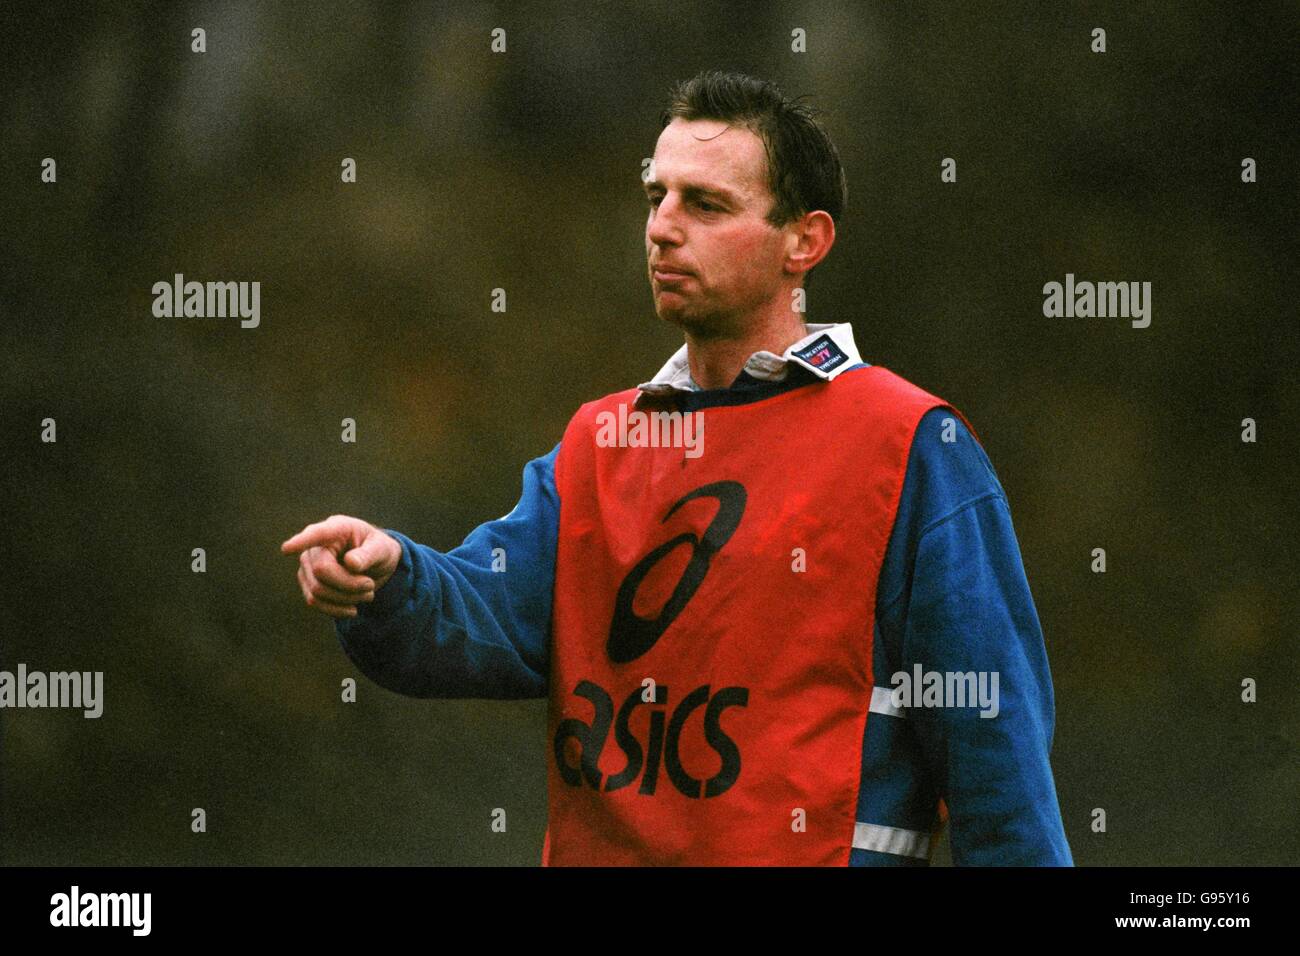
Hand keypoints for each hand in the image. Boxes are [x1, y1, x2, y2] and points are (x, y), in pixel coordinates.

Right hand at [280, 515, 401, 618]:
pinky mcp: (308, 583)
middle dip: (349, 585)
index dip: (301, 542)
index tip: (286, 549)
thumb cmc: (379, 550)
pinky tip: (353, 608)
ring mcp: (308, 565)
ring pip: (317, 591)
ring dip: (346, 599)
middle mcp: (316, 546)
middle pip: (321, 571)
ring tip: (367, 594)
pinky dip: (336, 610)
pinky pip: (314, 602)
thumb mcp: (382, 549)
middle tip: (370, 585)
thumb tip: (351, 563)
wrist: (376, 565)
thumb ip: (369, 554)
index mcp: (337, 528)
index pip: (317, 534)